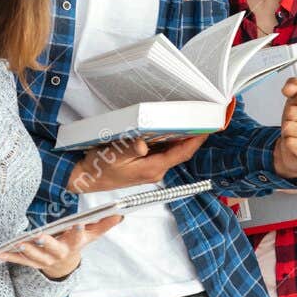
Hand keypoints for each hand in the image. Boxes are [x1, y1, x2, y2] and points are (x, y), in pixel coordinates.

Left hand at [6, 213, 122, 280]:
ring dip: (26, 250)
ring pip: (35, 256)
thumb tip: (120, 213)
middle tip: (39, 235)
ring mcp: (44, 260)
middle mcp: (58, 254)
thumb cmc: (77, 245)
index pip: (77, 239)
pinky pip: (19, 261)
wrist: (64, 266)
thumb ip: (103, 225)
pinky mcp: (32, 262)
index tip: (75, 224)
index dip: (77, 232)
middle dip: (46, 243)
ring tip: (18, 242)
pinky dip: (9, 257)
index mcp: (73, 246)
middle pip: (53, 249)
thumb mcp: (91, 236)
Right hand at [67, 133, 204, 194]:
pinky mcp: (146, 166)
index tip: (207, 128)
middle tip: (200, 118)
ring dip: (180, 138)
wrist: (88, 178)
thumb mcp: (113, 156)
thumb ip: (129, 149)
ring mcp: (151, 169)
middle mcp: (155, 171)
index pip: (181, 154)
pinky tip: (168, 129)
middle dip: (191, 137)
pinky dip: (168, 140)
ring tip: (189, 120)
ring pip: (171, 151)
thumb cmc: (100, 168)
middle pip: (180, 152)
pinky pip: (162, 152)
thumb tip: (143, 144)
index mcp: (152, 169)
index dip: (196, 141)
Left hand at [273, 78, 296, 178]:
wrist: (296, 152)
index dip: (295, 101)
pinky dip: (288, 142)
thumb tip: (288, 88)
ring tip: (296, 134)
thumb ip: (294, 87)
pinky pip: (290, 141)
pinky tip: (296, 145)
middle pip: (294, 111)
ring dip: (288, 130)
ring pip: (290, 126)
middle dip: (289, 117)